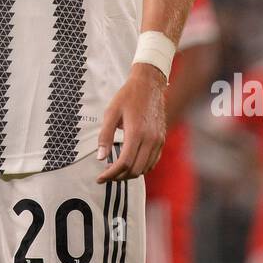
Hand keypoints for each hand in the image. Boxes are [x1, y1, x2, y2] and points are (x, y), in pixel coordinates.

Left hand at [96, 63, 167, 182]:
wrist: (149, 84)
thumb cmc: (129, 96)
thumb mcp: (111, 113)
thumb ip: (105, 136)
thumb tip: (101, 157)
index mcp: (136, 132)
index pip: (124, 163)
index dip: (111, 174)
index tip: (100, 178)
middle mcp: (150, 139)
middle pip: (135, 170)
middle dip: (119, 176)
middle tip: (106, 175)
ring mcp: (158, 141)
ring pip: (145, 168)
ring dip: (130, 174)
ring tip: (116, 170)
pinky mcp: (161, 140)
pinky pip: (153, 162)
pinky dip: (141, 168)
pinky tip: (131, 163)